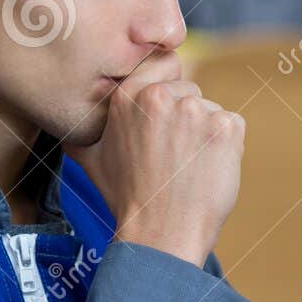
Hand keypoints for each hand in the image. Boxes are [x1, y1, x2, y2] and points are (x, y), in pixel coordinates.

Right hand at [67, 51, 244, 267]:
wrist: (162, 233)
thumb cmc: (127, 198)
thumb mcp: (90, 159)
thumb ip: (83, 128)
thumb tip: (69, 117)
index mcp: (128, 96)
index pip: (160, 69)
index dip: (166, 94)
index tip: (165, 123)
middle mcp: (162, 97)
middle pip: (188, 91)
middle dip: (186, 119)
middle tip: (173, 157)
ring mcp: (197, 111)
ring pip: (210, 110)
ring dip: (206, 134)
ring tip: (189, 167)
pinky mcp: (226, 128)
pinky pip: (232, 125)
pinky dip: (227, 146)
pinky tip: (208, 169)